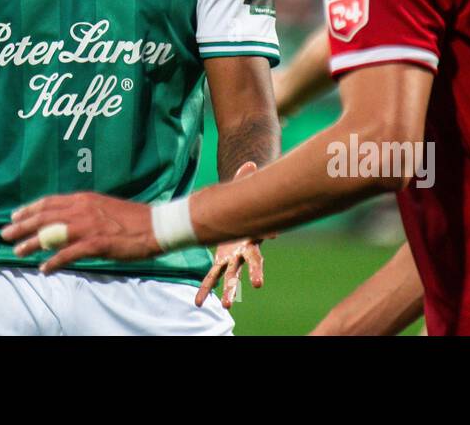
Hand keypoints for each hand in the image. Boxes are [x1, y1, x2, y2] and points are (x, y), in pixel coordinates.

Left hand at [2, 192, 159, 273]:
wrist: (154, 225)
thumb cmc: (130, 218)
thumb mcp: (102, 206)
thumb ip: (83, 210)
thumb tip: (65, 218)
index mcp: (83, 199)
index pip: (48, 202)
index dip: (29, 209)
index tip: (14, 215)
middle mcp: (82, 209)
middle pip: (44, 217)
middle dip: (22, 226)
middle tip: (5, 234)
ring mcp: (88, 226)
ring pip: (51, 234)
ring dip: (32, 243)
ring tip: (18, 252)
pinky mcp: (97, 244)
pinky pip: (69, 254)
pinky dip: (54, 261)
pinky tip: (44, 268)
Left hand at [195, 162, 264, 307]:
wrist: (238, 212)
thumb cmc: (243, 199)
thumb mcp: (243, 186)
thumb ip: (245, 176)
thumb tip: (250, 163)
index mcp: (253, 234)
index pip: (260, 241)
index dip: (264, 244)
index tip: (270, 245)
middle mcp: (245, 249)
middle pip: (251, 264)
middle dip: (254, 273)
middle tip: (257, 284)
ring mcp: (233, 257)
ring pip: (232, 276)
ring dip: (229, 290)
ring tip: (226, 306)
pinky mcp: (221, 259)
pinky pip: (213, 275)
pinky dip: (206, 288)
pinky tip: (198, 301)